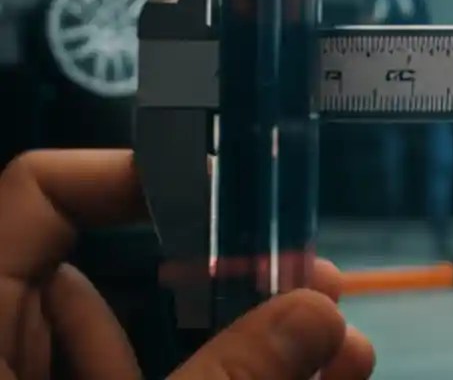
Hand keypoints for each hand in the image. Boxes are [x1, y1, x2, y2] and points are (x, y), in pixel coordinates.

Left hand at [0, 150, 375, 378]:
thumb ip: (227, 379)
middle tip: (311, 286)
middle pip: (113, 278)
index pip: (37, 194)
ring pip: (144, 346)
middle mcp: (4, 352)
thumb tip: (320, 314)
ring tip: (340, 351)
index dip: (131, 173)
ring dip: (250, 343)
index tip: (226, 190)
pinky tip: (315, 378)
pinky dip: (231, 379)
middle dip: (227, 282)